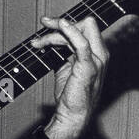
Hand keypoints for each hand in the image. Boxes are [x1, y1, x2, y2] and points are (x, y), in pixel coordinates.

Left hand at [30, 14, 108, 138]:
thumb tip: (49, 40)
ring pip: (80, 30)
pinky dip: (70, 31)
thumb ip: (62, 52)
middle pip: (85, 24)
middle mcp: (100, 54)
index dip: (65, 24)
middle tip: (43, 26)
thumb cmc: (70, 95)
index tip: (47, 25)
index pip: (84, 28)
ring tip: (38, 43)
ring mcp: (97, 59)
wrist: (72, 115)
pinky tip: (61, 25)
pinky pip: (81, 42)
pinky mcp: (89, 67)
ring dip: (55, 32)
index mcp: (96, 53)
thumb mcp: (65, 68)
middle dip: (61, 23)